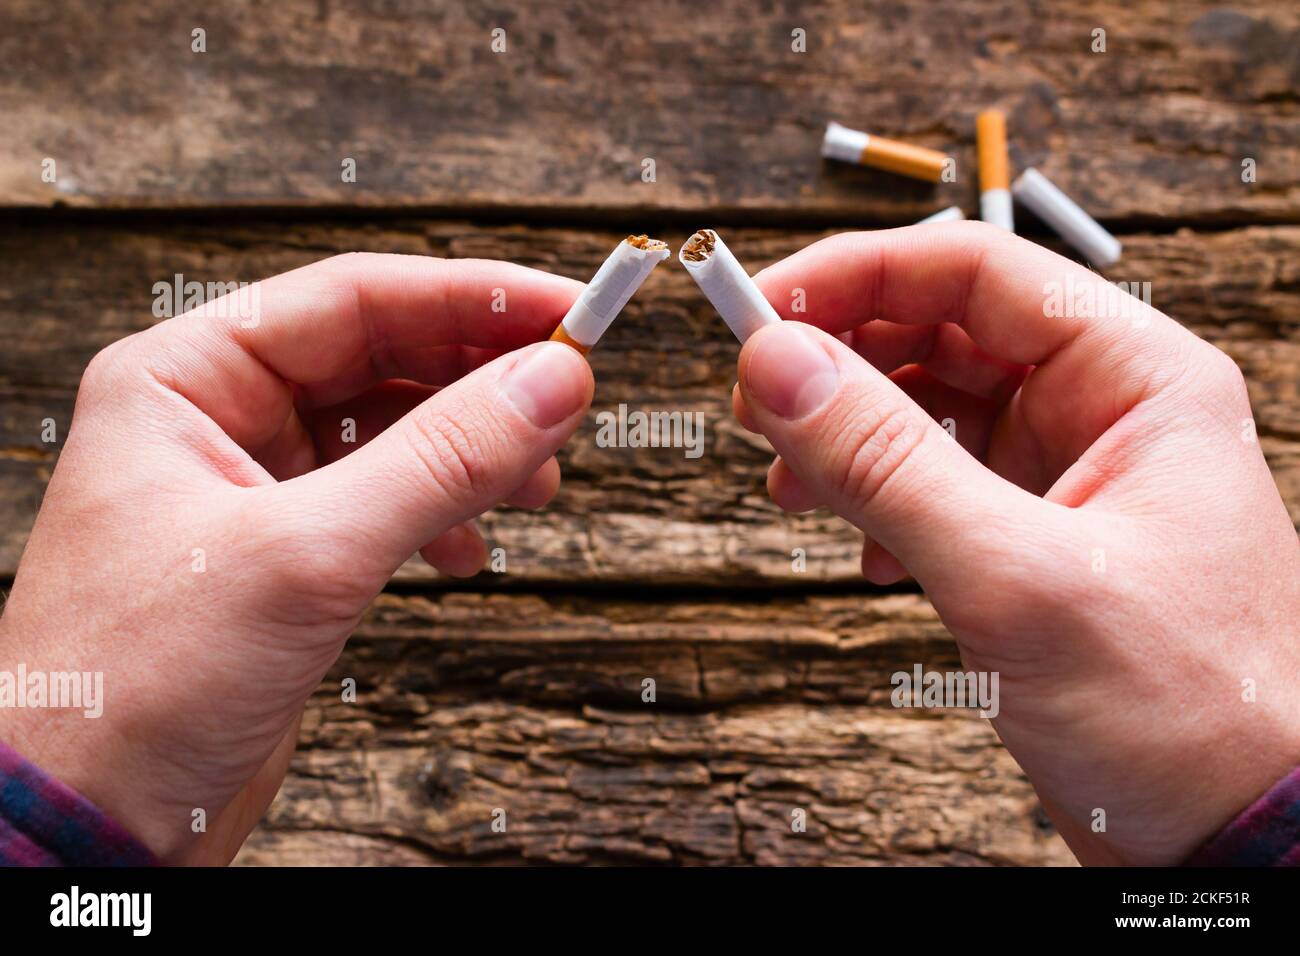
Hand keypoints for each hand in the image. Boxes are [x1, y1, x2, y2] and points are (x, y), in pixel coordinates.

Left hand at [0, 253, 591, 862]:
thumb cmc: (133, 688)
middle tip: (567, 399)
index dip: (472, 299)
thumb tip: (549, 381)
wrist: (86, 826)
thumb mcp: (307, 556)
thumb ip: (439, 460)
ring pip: (392, 432)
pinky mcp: (284, 556)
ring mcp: (252, 489)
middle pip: (381, 359)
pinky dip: (440, 515)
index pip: (354, 298)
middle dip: (479, 381)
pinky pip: (384, 501)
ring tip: (534, 483)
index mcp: (184, 379)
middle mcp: (216, 421)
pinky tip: (467, 551)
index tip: (566, 311)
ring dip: (471, 451)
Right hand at [734, 222, 1299, 864]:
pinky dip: (878, 504)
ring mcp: (1064, 477)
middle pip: (941, 333)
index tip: (762, 308)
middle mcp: (1102, 413)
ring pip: (928, 409)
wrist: (1231, 837)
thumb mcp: (1016, 576)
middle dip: (841, 363)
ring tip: (797, 488)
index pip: (975, 270)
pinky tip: (865, 555)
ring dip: (849, 438)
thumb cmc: (1185, 710)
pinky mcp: (1032, 539)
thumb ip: (887, 463)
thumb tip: (781, 365)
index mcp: (1136, 380)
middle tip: (759, 402)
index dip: (856, 275)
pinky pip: (932, 483)